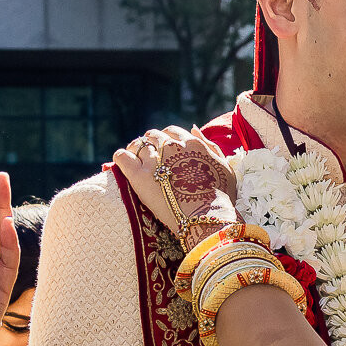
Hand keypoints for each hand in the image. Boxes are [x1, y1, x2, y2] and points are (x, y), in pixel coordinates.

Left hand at [111, 127, 236, 247]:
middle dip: (151, 145)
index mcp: (191, 142)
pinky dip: (121, 158)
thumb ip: (210, 145)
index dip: (167, 140)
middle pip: (153, 136)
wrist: (207, 217)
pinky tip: (123, 164)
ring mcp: (154, 160)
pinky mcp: (138, 175)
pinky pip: (122, 156)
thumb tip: (193, 128)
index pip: (172, 132)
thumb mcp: (224, 166)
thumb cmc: (221, 196)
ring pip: (137, 144)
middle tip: (150, 159)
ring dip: (136, 150)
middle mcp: (171, 146)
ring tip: (136, 161)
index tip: (165, 151)